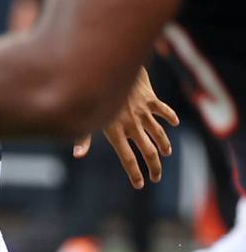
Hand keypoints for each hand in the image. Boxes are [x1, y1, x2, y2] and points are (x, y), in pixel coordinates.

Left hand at [73, 68, 178, 188]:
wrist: (106, 67)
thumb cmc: (93, 94)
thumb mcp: (87, 116)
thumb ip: (83, 137)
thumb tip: (77, 155)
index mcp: (115, 131)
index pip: (127, 158)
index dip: (135, 173)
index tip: (140, 184)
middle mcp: (131, 124)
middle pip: (149, 152)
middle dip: (154, 168)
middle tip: (156, 177)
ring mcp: (143, 112)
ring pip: (160, 135)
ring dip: (164, 146)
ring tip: (165, 153)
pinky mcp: (151, 100)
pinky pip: (164, 111)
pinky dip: (170, 117)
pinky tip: (174, 123)